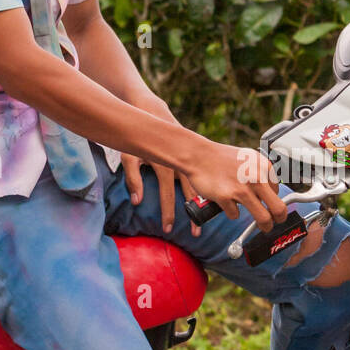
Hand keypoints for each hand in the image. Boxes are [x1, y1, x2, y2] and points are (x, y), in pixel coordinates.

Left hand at [122, 98, 199, 234]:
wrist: (153, 114)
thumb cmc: (140, 140)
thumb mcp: (130, 158)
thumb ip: (133, 179)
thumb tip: (136, 201)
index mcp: (164, 167)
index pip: (167, 196)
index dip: (167, 213)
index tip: (168, 229)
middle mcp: (179, 166)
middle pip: (190, 196)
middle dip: (194, 216)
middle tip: (196, 234)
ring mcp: (189, 161)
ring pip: (201, 186)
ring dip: (207, 203)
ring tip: (211, 218)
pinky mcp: (193, 157)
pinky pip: (204, 176)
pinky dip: (211, 187)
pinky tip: (219, 198)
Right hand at [181, 140, 285, 231]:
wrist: (198, 155)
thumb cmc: (221, 158)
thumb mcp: (248, 158)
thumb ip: (261, 172)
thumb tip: (271, 192)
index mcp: (263, 166)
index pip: (278, 193)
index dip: (274, 201)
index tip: (271, 207)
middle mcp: (256, 178)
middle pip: (278, 209)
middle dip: (278, 220)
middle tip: (274, 223)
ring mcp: (242, 189)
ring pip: (263, 218)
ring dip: (263, 225)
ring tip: (261, 226)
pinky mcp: (227, 198)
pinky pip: (235, 215)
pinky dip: (231, 212)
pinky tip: (227, 203)